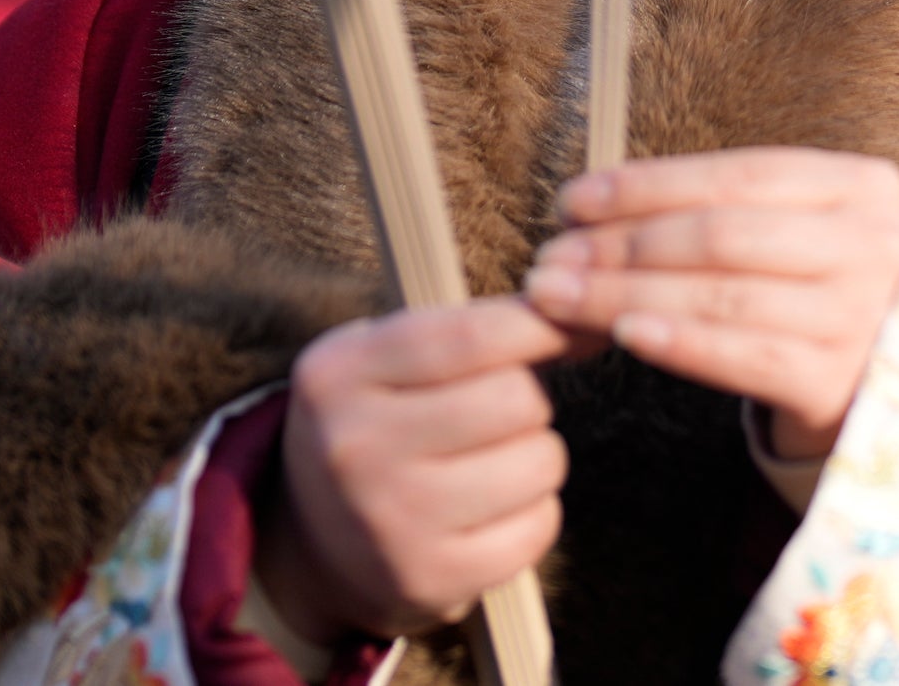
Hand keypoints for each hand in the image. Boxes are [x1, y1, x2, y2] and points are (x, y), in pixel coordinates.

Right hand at [260, 300, 570, 645]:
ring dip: (536, 455)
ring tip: (493, 461)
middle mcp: (358, 447)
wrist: (312, 545)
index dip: (540, 324)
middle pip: (515, 398)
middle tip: (500, 412)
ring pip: (538, 461)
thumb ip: (468, 330)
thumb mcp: (382, 360)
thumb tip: (585, 319)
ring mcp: (392, 520)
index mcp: (340, 374)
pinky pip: (538, 527)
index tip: (573, 323)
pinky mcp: (430, 579)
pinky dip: (535, 512)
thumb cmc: (375, 426)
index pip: (472, 335)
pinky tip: (495, 509)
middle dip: (528, 398)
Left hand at [521, 147, 898, 461]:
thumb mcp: (798, 233)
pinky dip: (677, 342)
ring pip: (720, 295)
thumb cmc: (820, 294)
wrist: (893, 389)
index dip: (646, 185)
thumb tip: (592, 207)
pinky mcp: (840, 385)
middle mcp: (872, 247)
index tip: (571, 200)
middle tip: (550, 259)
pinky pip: (742, 359)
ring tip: (559, 298)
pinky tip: (623, 335)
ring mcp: (861, 318)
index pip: (736, 175)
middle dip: (622, 244)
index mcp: (862, 187)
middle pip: (720, 234)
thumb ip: (722, 210)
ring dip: (625, 295)